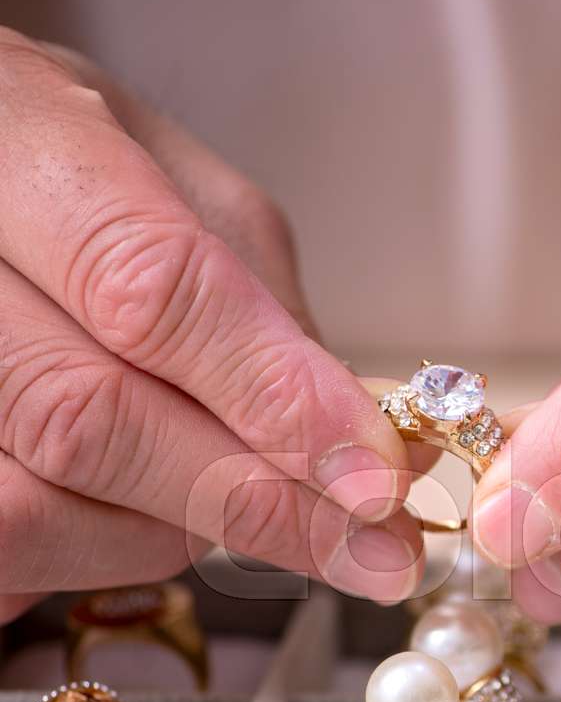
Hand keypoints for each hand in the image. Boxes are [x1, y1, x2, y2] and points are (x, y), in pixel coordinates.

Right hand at [0, 31, 418, 623]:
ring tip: (243, 509)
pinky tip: (134, 518)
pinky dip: (86, 560)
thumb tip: (378, 441)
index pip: (147, 288)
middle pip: (86, 418)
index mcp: (16, 141)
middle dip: (255, 501)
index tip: (381, 477)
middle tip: (374, 550)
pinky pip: (1, 558)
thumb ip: (265, 299)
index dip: (273, 396)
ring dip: (169, 535)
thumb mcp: (175, 180)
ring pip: (33, 508)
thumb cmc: (63, 167)